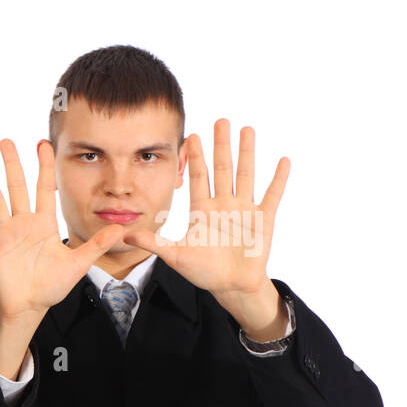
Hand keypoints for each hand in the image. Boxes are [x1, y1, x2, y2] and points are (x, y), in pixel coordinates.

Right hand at [0, 139, 122, 376]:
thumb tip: (123, 229)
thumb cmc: (51, 287)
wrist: (29, 307)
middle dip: (11, 163)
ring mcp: (4, 233)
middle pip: (16, 186)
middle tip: (4, 140)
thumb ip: (97, 244)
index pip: (44, 188)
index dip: (43, 166)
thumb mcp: (79, 263)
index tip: (42, 143)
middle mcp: (22, 223)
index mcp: (43, 224)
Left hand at [122, 119, 288, 337]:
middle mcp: (223, 204)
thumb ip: (152, 243)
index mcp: (202, 210)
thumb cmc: (203, 271)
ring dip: (247, 153)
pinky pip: (272, 195)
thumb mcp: (174, 256)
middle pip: (222, 168)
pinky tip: (283, 160)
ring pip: (245, 175)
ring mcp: (244, 209)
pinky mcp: (263, 219)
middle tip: (220, 120)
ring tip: (247, 129)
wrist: (230, 285)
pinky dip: (278, 179)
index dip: (195, 157)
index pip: (198, 177)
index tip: (192, 135)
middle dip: (221, 145)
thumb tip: (124, 235)